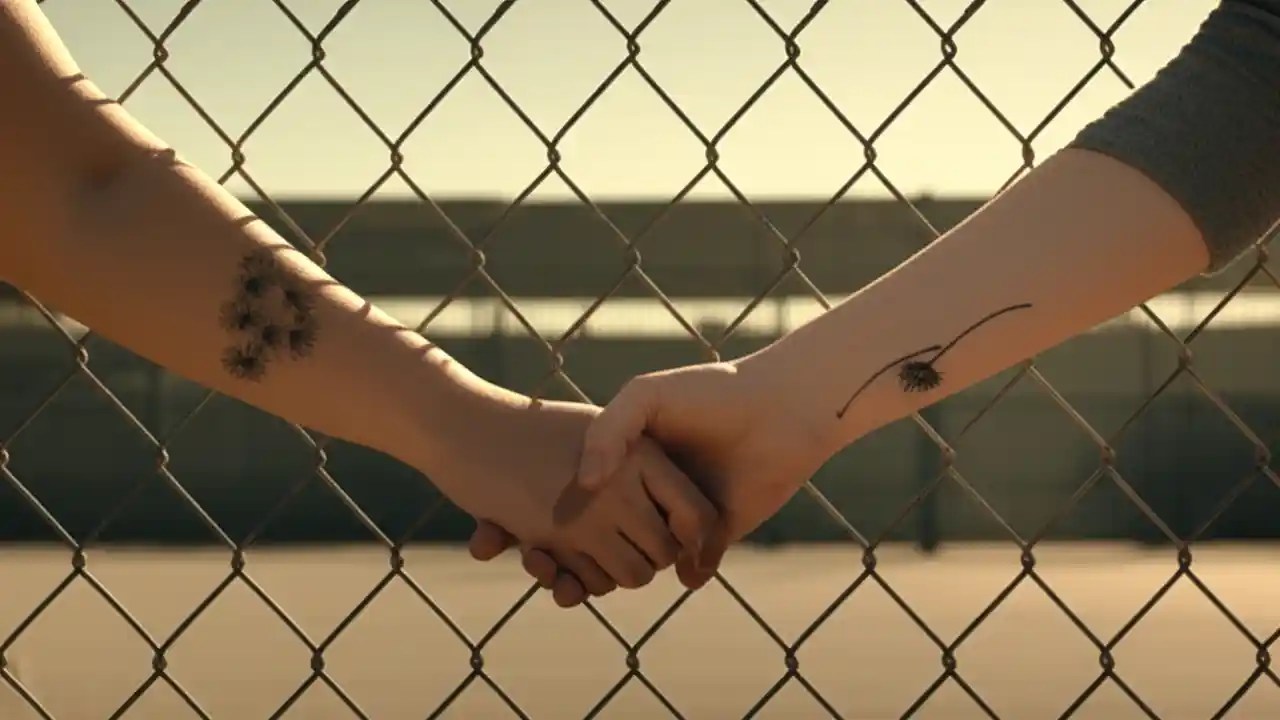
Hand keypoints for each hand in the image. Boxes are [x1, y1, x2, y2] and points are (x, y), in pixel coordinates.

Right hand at [470, 359, 834, 605]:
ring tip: (554, 576)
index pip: (571, 495)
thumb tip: (583, 485)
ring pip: (628, 560)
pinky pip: (683, 569)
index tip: (498, 530)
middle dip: (552, 551)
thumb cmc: (712, 393)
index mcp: (630, 460)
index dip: (534, 514)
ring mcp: (680, 516)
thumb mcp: (647, 397)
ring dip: (593, 574)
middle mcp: (650, 492)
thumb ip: (609, 430)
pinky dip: (661, 577)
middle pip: (591, 535)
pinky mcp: (716, 537)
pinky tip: (610, 580)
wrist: (782, 407)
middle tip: (524, 556)